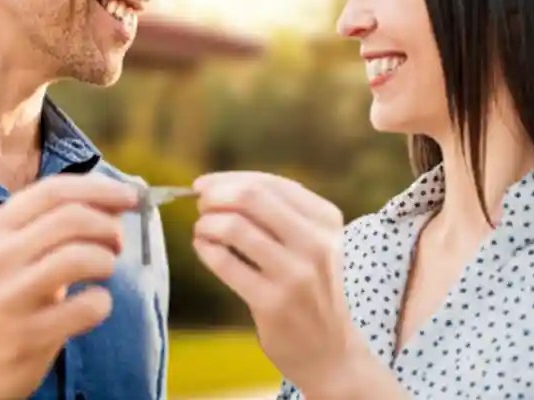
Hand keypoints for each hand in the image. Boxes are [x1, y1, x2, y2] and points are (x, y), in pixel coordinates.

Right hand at [0, 174, 138, 399]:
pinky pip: (87, 306)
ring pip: (79, 256)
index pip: (54, 189)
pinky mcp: (28, 334)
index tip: (131, 196)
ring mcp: (11, 295)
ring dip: (106, 260)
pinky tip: (93, 306)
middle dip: (108, 226)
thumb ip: (54, 224)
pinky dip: (102, 303)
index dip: (99, 189)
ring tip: (103, 271)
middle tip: (118, 243)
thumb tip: (115, 202)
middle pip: (71, 217)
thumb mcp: (12, 253)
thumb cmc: (5, 300)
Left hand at [191, 172, 377, 396]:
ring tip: (202, 230)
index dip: (229, 179)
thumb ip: (279, 214)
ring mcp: (296, 275)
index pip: (271, 183)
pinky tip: (204, 248)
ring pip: (235, 227)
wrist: (332, 354)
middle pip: (252, 197)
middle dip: (215, 196)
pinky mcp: (273, 303)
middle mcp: (316, 244)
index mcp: (327, 221)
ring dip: (207, 223)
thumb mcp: (315, 245)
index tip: (205, 185)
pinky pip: (226, 263)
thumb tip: (219, 186)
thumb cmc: (312, 292)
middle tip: (201, 206)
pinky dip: (206, 248)